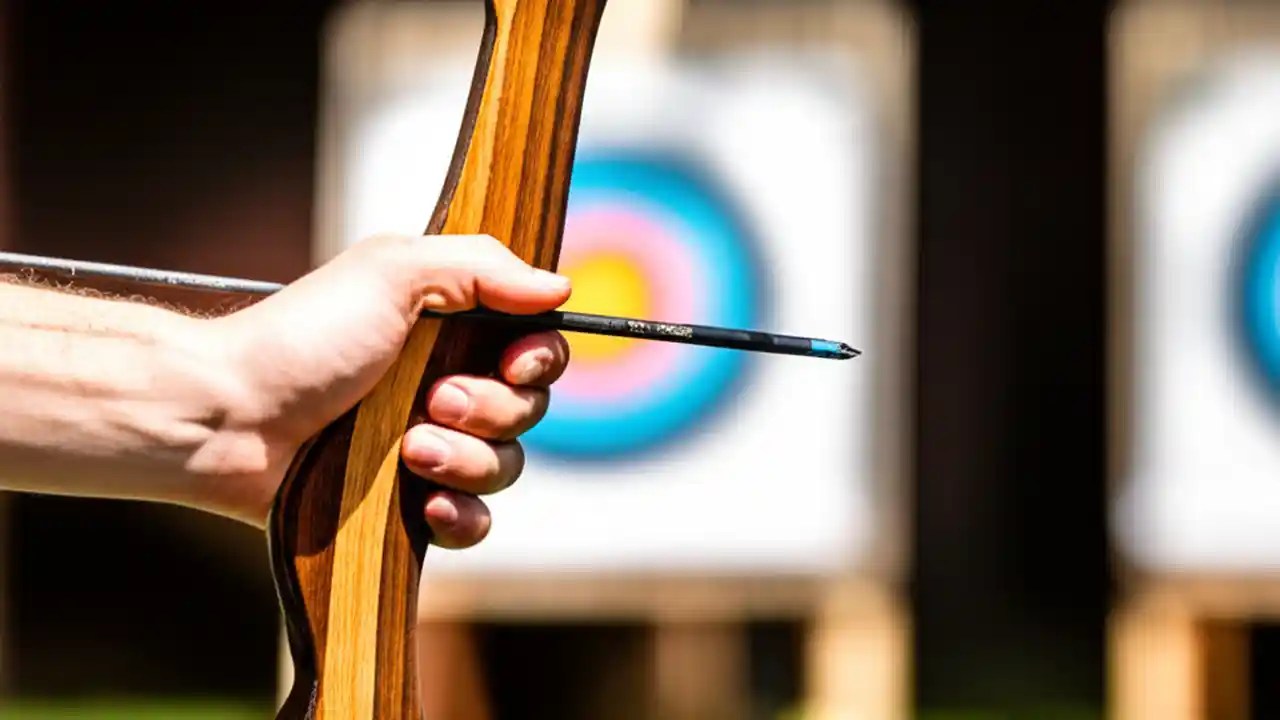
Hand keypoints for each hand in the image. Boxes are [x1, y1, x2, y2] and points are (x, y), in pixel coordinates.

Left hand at [205, 234, 570, 545]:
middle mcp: (447, 386)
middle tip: (435, 400)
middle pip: (529, 409)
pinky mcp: (408, 504)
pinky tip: (425, 502)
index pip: (537, 347)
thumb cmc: (300, 340)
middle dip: (493, 409)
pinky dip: (461, 515)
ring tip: (410, 448)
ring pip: (506, 467)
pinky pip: (474, 523)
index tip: (516, 361)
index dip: (541, 358)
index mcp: (450, 330)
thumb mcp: (392, 273)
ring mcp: (429, 448)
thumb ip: (482, 267)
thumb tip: (559, 287)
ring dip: (468, 459)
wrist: (227, 419)